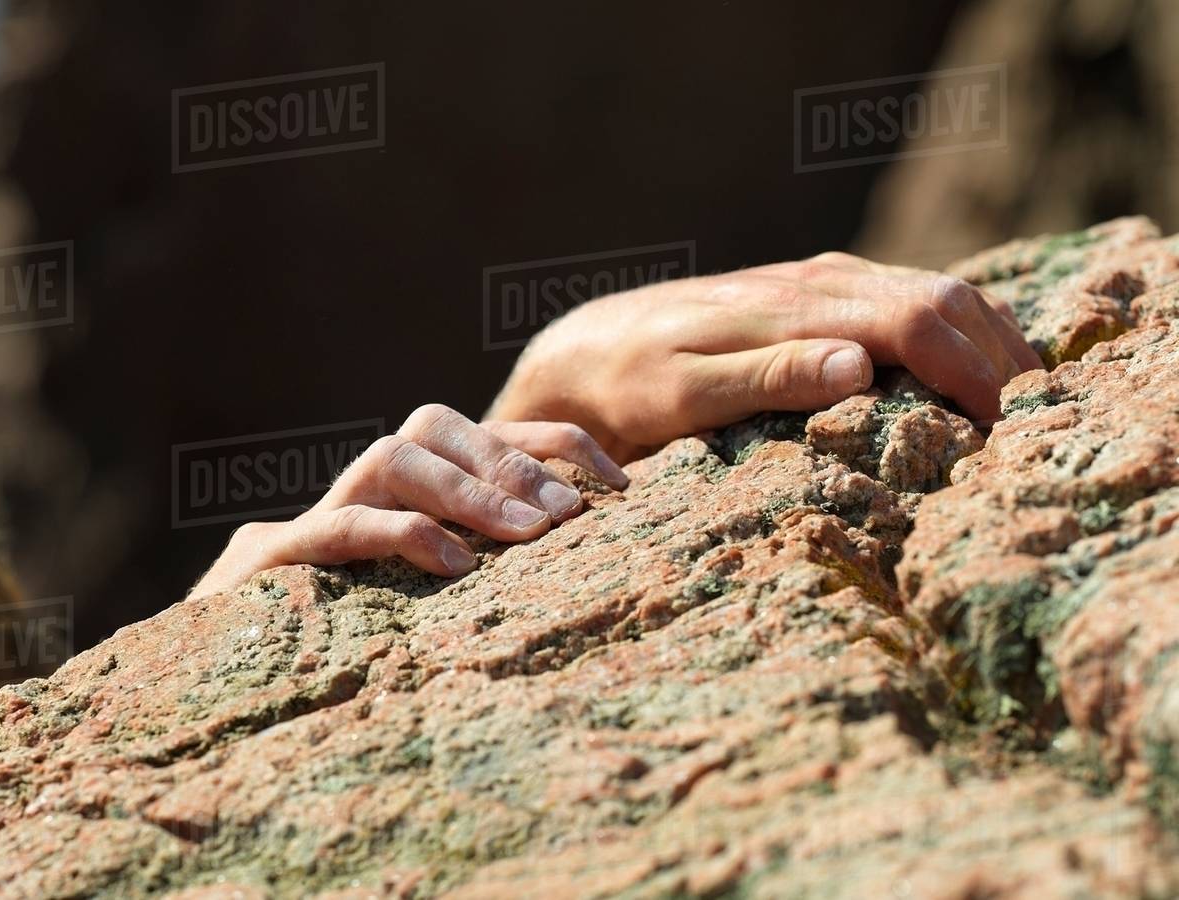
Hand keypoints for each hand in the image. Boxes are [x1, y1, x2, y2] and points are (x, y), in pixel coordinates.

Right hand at [189, 405, 626, 596]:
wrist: (220, 667)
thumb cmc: (348, 630)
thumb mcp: (434, 592)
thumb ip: (488, 559)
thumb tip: (582, 551)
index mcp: (408, 488)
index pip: (486, 432)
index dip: (556, 446)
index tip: (621, 487)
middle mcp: (363, 487)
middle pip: (437, 425)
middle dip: (513, 463)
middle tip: (569, 516)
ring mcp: (318, 515)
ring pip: (391, 457)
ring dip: (468, 490)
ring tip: (528, 538)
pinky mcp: (275, 563)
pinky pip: (341, 527)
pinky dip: (403, 533)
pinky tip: (456, 565)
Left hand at [488, 252, 1041, 460]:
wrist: (581, 354)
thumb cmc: (625, 388)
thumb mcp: (679, 395)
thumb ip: (766, 379)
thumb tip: (862, 364)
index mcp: (791, 310)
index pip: (915, 323)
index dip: (973, 373)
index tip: (1006, 430)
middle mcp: (811, 286)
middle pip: (938, 300)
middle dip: (996, 354)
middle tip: (1031, 422)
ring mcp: (811, 286)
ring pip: (925, 292)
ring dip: (980, 338)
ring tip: (1015, 399)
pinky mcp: (805, 298)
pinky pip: (895, 300)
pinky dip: (944, 329)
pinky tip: (961, 363)